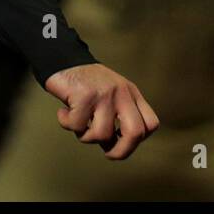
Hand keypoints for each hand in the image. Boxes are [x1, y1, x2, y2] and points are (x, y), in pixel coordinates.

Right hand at [43, 63, 159, 159]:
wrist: (64, 60)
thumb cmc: (86, 84)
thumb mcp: (112, 95)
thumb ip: (118, 116)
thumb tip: (114, 148)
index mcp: (131, 94)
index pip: (150, 124)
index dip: (137, 140)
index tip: (120, 141)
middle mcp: (121, 93)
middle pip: (135, 133)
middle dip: (120, 151)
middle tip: (108, 153)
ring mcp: (104, 94)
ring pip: (101, 134)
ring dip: (85, 135)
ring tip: (78, 122)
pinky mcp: (84, 95)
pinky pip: (76, 125)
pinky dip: (66, 122)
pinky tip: (64, 111)